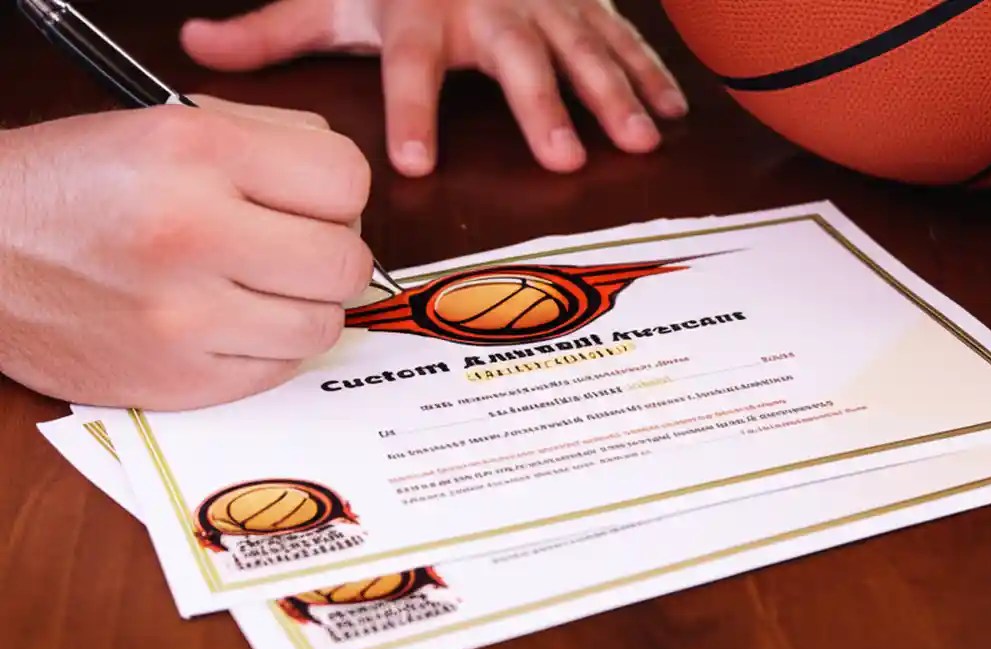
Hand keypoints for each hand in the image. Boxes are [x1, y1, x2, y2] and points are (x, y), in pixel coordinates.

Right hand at [0, 97, 373, 409]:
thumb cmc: (78, 184)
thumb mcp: (168, 123)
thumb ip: (271, 141)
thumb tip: (349, 189)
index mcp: (195, 153)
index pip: (347, 181)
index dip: (339, 193)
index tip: (313, 201)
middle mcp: (191, 233)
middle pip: (347, 263)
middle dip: (330, 254)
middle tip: (292, 248)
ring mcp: (185, 317)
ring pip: (323, 326)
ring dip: (303, 306)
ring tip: (256, 285)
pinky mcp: (179, 380)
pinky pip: (279, 370)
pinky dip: (267, 348)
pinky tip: (225, 320)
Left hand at [179, 0, 687, 176]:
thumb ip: (272, 31)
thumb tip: (191, 48)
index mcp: (420, 13)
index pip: (411, 66)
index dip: (414, 112)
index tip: (417, 164)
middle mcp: (487, 8)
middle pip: (517, 58)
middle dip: (544, 106)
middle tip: (563, 157)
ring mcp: (543, 5)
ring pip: (583, 48)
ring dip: (614, 94)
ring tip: (640, 140)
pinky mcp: (581, 4)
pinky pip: (621, 38)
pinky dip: (649, 74)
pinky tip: (672, 114)